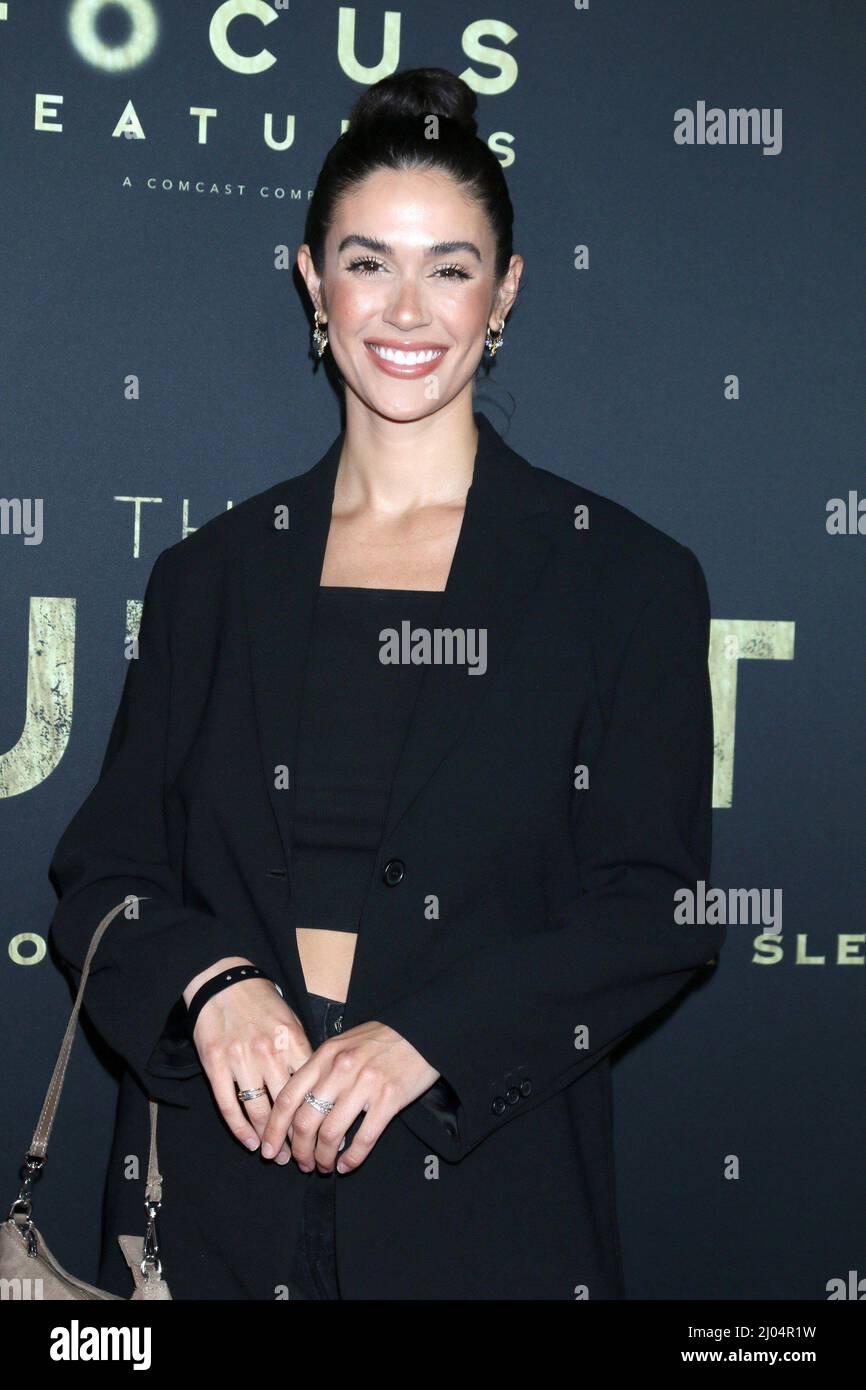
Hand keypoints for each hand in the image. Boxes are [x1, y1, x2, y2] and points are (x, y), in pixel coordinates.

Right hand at [184, 958, 313, 1161]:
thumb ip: (302, 1054)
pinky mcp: (215, 1064)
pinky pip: (229, 1105)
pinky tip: (250, 1142)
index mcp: (291, 1040)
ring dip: (269, 1138)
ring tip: (277, 1155)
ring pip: (258, 1110)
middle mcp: (268, 1052)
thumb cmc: (263, 1003)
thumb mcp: (291, 1021)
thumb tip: (319, 1088)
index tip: (325, 1134)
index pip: (309, 1087)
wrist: (224, 982)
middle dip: (295, 1136)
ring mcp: (240, 1059)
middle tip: (301, 1157)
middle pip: (286, 1105)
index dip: (318, 1115)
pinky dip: (240, 1129)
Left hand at [259, 1021, 439, 1173]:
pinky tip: (347, 1165)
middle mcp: (340, 1069)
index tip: (268, 1149)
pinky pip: (364, 1138)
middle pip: (305, 1121)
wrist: (423, 1029)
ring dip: (322, 1157)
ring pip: (331, 1134)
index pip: (287, 1098)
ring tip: (323, 1166)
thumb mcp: (343, 1044)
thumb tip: (299, 1105)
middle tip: (300, 1164)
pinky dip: (352, 1158)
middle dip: (298, 1150)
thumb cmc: (381, 1038)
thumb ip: (320, 1069)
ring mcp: (365, 1084)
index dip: (274, 1129)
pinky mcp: (389, 1098)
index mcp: (325, 1055)